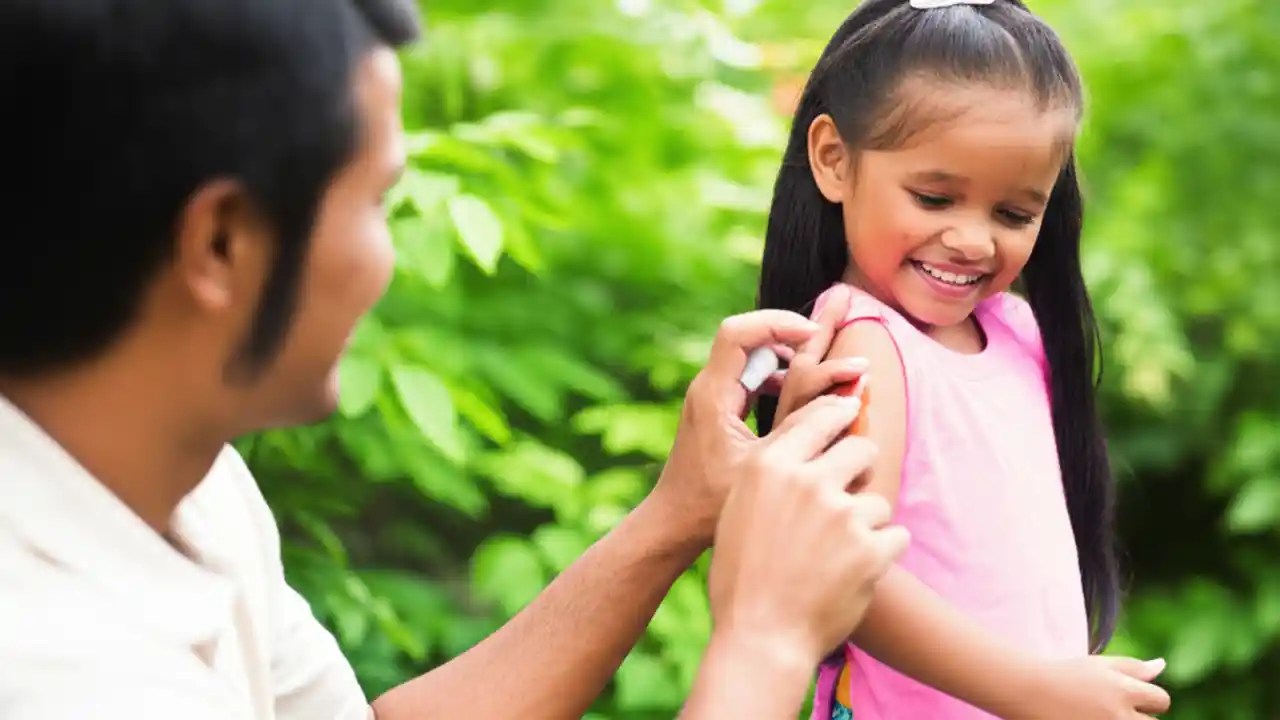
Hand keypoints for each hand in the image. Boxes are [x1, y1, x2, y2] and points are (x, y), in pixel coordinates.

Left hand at [650, 288, 853, 546]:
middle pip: (746, 337)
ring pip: (751, 358)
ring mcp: (712, 399)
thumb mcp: (767, 465)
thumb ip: (804, 429)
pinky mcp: (720, 412)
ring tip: (823, 372)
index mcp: (712, 396)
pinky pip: (750, 379)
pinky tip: (803, 402)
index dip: (776, 323)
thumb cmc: (712, 504)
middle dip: (787, 335)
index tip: (811, 335)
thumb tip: (850, 399)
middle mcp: (707, 389)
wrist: (674, 525)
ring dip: (786, 359)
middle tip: (824, 345)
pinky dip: (777, 379)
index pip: (737, 332)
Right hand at [707, 394, 909, 664]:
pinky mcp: (871, 550)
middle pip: (861, 449)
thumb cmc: (743, 575)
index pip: (819, 418)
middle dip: (861, 469)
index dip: (841, 413)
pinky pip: (895, 536)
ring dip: (866, 524)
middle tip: (849, 497)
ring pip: (878, 500)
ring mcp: (842, 515)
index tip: (853, 411)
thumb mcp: (740, 508)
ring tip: (836, 557)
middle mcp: (806, 482)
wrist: (760, 638)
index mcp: (768, 467)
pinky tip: (852, 574)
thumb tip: (813, 435)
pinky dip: (881, 554)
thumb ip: (775, 469)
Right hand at [1017, 655, 1171, 718]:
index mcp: (1124, 691)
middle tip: (1110, 707)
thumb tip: (1162, 665)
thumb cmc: (1065, 675)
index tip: (1126, 695)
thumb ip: (1134, 667)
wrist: (1026, 692)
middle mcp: (1119, 716)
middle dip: (1138, 716)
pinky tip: (1089, 717)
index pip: (1161, 700)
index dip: (1147, 697)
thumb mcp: (1100, 665)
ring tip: (1100, 714)